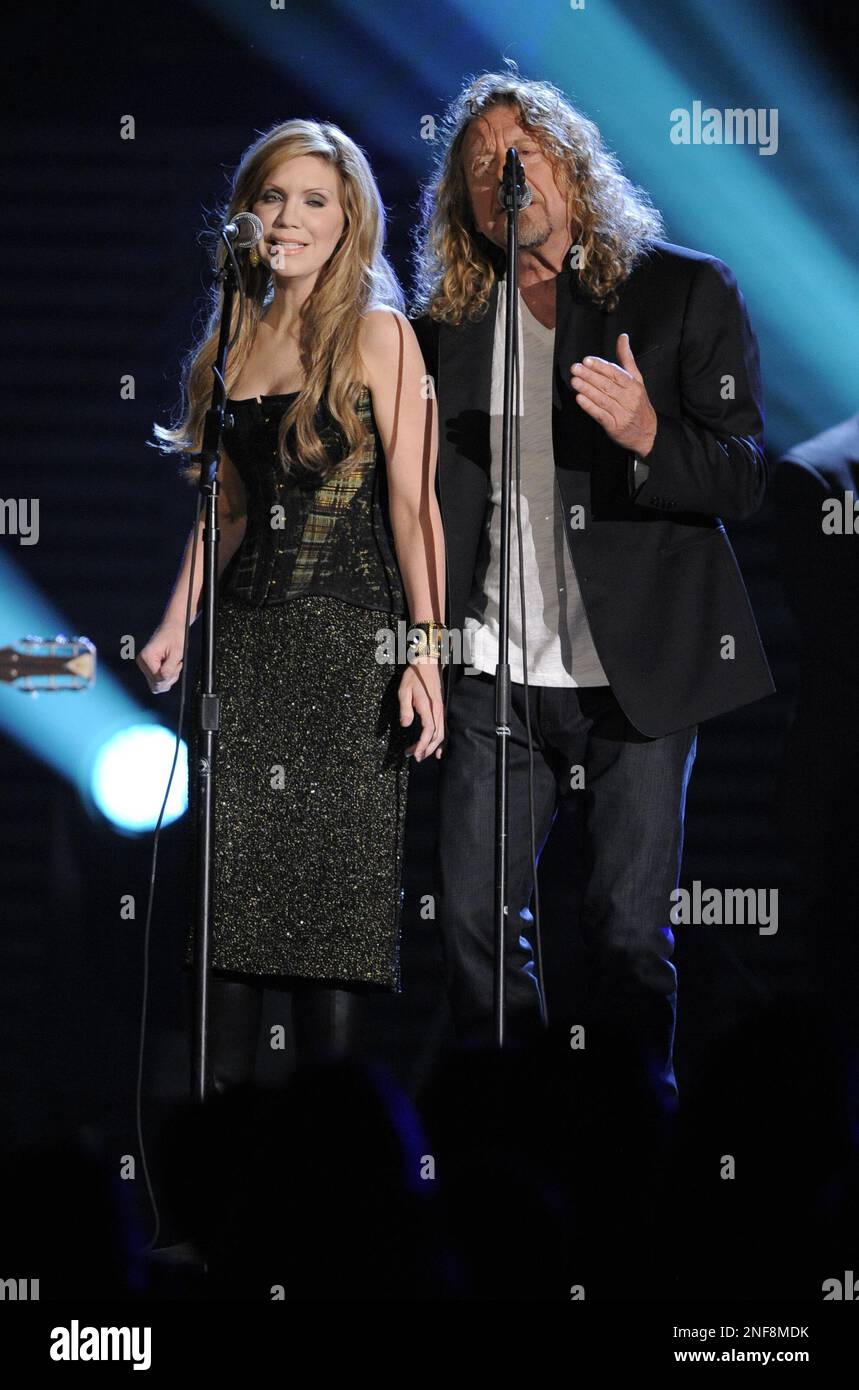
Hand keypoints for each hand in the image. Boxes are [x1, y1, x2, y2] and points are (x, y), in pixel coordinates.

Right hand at [137, 623, 185, 693]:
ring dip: (168, 678)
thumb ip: (169, 669)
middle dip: (169, 678)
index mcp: (146, 657)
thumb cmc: (175, 637)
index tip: (177, 663)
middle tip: (176, 664)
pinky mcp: (147, 667)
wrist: (172, 628)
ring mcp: (143, 665)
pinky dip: (165, 677)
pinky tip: (169, 666)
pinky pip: (156, 681)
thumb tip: (163, 682)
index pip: (158, 679)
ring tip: (173, 664)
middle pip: (156, 685)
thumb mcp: (176, 653)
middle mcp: (141, 662)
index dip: (171, 675)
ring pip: (156, 685)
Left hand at [398, 661, 444, 760]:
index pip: (429, 730)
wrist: (427, 663)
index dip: (422, 744)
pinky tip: (436, 749)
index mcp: (428, 706)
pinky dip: (439, 741)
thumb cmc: (414, 675)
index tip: (415, 754)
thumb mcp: (404, 690)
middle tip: (414, 757)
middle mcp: (437, 709)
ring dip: (431, 746)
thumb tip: (405, 724)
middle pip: (436, 735)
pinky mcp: (440, 709)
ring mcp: (440, 709)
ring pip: (441, 733)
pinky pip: (442, 728)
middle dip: (426, 749)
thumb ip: (405, 708)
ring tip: (420, 754)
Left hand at [570, 333, 656, 456]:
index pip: (615, 373)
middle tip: (575, 368)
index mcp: (633, 385)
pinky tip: (580, 399)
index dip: (600, 366)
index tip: (587, 360)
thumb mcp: (637, 379)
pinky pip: (601, 415)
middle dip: (590, 376)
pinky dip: (590, 407)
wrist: (647, 433)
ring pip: (603, 399)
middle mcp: (629, 398)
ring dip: (587, 389)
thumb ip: (626, 359)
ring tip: (575, 381)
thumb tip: (622, 337)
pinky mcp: (615, 426)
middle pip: (607, 385)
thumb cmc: (638, 403)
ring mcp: (622, 413)